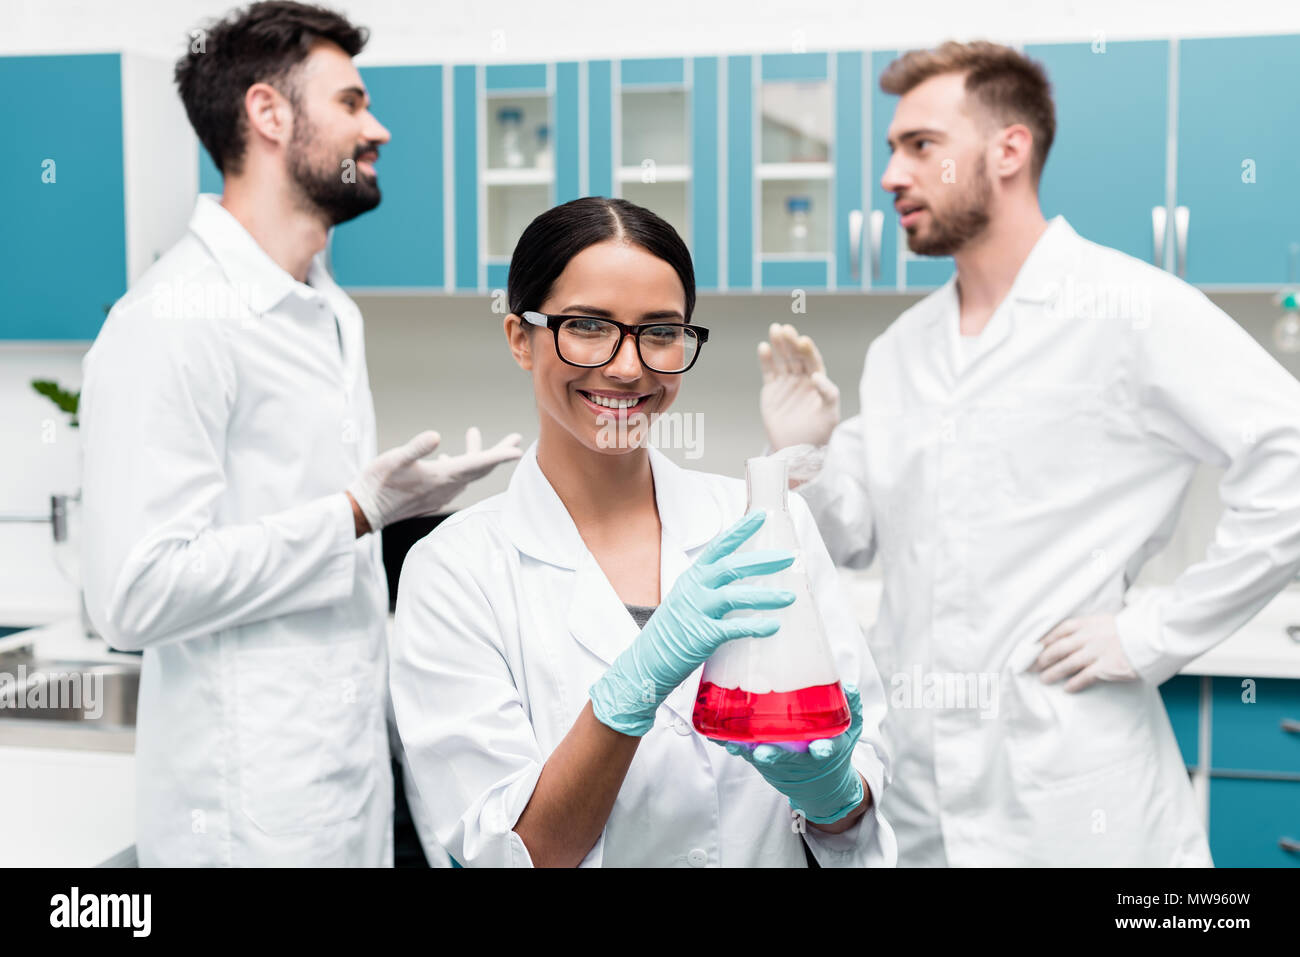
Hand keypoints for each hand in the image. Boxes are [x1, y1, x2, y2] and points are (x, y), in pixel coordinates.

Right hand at [347, 427, 522, 531]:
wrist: (365, 512)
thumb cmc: (378, 483)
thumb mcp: (395, 459)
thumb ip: (416, 448)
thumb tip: (436, 435)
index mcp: (443, 476)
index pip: (478, 464)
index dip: (499, 455)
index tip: (519, 450)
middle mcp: (447, 487)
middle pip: (481, 468)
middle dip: (498, 452)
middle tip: (516, 438)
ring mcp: (441, 494)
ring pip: (467, 474)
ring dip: (477, 456)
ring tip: (474, 434)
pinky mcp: (432, 497)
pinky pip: (455, 481)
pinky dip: (459, 466)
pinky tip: (449, 458)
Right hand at [588, 510, 796, 736]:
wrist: (647, 662)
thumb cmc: (673, 631)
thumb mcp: (688, 598)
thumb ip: (711, 587)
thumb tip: (744, 579)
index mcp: (693, 577)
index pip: (719, 546)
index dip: (741, 530)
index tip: (762, 515)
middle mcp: (694, 589)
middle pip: (732, 566)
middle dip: (763, 561)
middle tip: (790, 557)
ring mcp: (697, 611)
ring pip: (736, 596)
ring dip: (766, 596)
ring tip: (791, 596)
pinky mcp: (702, 636)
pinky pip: (734, 628)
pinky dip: (756, 626)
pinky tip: (774, 626)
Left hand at [709, 684, 865, 824]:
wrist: (821, 783)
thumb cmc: (833, 745)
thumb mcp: (849, 729)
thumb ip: (851, 706)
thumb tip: (848, 685)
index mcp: (825, 750)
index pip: (827, 750)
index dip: (823, 749)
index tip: (820, 749)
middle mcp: (801, 759)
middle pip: (786, 758)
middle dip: (774, 756)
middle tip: (762, 753)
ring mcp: (779, 762)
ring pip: (761, 758)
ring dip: (746, 751)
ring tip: (732, 744)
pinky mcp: (762, 762)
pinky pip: (747, 754)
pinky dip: (733, 745)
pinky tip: (718, 736)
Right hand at [758, 323, 840, 449]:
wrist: (797, 451)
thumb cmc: (819, 434)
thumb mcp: (829, 414)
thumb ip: (828, 393)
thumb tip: (817, 376)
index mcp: (819, 383)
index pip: (814, 361)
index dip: (808, 351)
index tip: (803, 341)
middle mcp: (803, 379)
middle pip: (797, 356)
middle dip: (792, 342)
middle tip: (786, 329)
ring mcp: (787, 384)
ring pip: (783, 360)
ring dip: (779, 344)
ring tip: (775, 330)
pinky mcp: (772, 390)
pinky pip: (769, 371)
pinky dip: (766, 359)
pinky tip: (764, 347)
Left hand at [1032, 615, 1137, 691]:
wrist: (1151, 637)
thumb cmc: (1129, 629)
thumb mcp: (1105, 621)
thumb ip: (1088, 627)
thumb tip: (1072, 636)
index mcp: (1086, 623)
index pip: (1057, 631)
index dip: (1043, 641)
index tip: (1032, 648)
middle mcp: (1087, 637)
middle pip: (1057, 649)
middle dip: (1041, 659)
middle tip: (1030, 667)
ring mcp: (1095, 652)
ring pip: (1066, 664)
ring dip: (1052, 673)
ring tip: (1043, 679)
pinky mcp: (1105, 667)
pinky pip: (1084, 677)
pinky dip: (1074, 684)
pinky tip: (1067, 689)